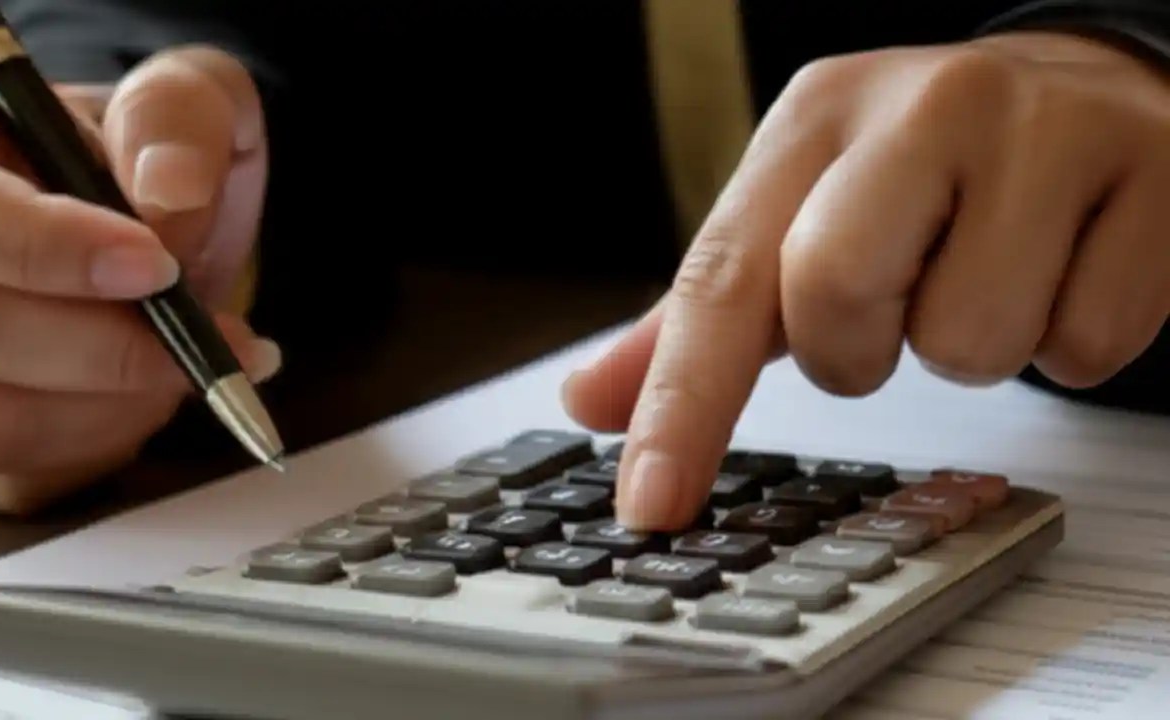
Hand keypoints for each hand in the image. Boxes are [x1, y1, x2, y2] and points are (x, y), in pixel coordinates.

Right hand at [0, 46, 276, 512]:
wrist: (135, 229)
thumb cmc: (138, 159)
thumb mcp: (178, 100)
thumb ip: (177, 119)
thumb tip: (172, 196)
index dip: (43, 247)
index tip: (157, 266)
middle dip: (111, 347)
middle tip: (215, 337)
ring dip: (119, 406)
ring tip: (191, 364)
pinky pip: (16, 475)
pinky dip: (106, 446)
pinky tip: (149, 397)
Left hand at [563, 31, 1169, 529]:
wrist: (1092, 89)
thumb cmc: (929, 169)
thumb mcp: (799, 214)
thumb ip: (698, 317)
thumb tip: (592, 398)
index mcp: (814, 121)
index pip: (721, 280)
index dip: (681, 406)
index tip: (653, 502)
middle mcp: (922, 107)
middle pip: (835, 301)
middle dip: (857, 350)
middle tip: (894, 310)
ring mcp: (1047, 133)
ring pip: (970, 343)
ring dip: (971, 343)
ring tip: (990, 272)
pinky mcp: (1151, 177)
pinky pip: (1085, 345)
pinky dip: (1068, 340)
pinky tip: (1064, 270)